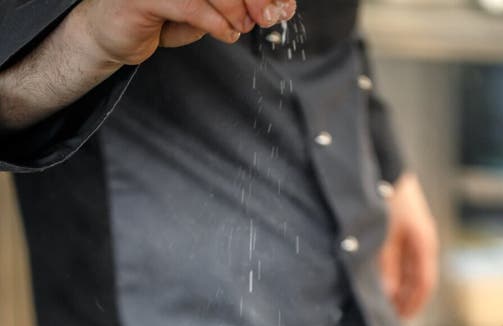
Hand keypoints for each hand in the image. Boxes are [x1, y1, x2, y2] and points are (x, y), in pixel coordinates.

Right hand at [75, 0, 296, 66]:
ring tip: (244, 26)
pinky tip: (228, 33)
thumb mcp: (202, 10)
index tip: (281, 4)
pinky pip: (190, 4)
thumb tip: (270, 7)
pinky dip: (216, 21)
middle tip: (270, 14)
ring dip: (236, 8)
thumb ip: (230, 5)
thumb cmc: (156, 18)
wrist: (111, 36)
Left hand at [378, 173, 438, 318]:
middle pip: (417, 279)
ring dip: (397, 288)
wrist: (383, 163)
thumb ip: (385, 267)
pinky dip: (392, 274)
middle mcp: (422, 241)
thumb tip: (387, 294)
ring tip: (382, 303)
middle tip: (388, 317)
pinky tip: (379, 281)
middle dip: (404, 300)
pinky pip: (401, 259)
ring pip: (408, 270)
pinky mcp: (402, 228)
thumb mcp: (383, 236)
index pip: (424, 283)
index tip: (401, 320)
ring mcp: (413, 234)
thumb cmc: (385, 198)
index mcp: (424, 243)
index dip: (413, 304)